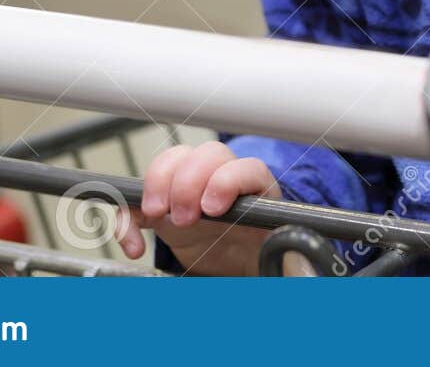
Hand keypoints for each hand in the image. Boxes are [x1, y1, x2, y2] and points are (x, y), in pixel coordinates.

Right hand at [115, 140, 286, 274]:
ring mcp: (191, 189)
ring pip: (172, 162)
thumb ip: (286, 262)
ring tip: (158, 216)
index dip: (228, 180)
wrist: (239, 263)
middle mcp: (224, 179)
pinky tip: (134, 246)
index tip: (214, 207)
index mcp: (259, 190)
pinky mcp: (163, 209)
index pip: (247, 168)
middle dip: (190, 181)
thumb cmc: (260, 253)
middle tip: (185, 217)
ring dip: (158, 184)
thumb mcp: (275, 256)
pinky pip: (139, 199)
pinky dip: (128, 217)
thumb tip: (301, 275)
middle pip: (207, 155)